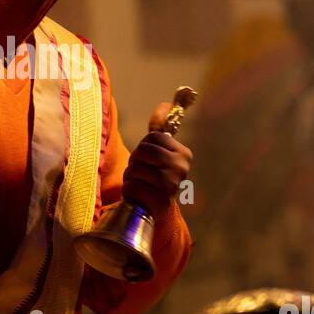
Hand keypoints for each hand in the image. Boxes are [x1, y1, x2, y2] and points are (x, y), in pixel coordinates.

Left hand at [121, 101, 191, 217]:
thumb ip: (160, 129)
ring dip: (130, 176)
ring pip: (135, 169)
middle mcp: (182, 169)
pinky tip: (138, 195)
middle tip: (140, 171)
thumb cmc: (153, 176)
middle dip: (135, 160)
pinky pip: (132, 186)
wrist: (154, 209)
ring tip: (139, 183)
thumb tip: (165, 104)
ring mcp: (171, 186)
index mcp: (184, 154)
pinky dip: (129, 190)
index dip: (144, 147)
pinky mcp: (159, 202)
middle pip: (144, 151)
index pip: (153, 137)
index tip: (148, 159)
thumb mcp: (158, 151)